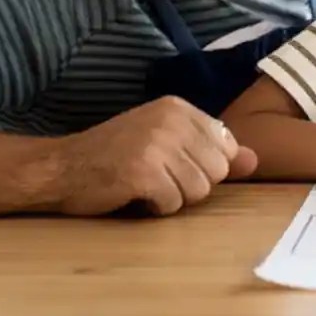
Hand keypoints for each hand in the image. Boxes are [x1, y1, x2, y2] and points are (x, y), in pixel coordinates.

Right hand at [54, 96, 258, 216]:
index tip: (172, 163)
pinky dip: (155, 208)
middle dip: (190, 184)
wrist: (61, 167)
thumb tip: (254, 161)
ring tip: (145, 184)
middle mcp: (170, 119)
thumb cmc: (115, 156)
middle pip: (216, 172)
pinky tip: (134, 194)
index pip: (226, 148)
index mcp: (179, 107)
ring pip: (199, 191)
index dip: (203, 166)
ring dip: (173, 197)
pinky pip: (173, 204)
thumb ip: (212, 149)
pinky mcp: (142, 172)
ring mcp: (156, 144)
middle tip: (156, 176)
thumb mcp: (167, 143)